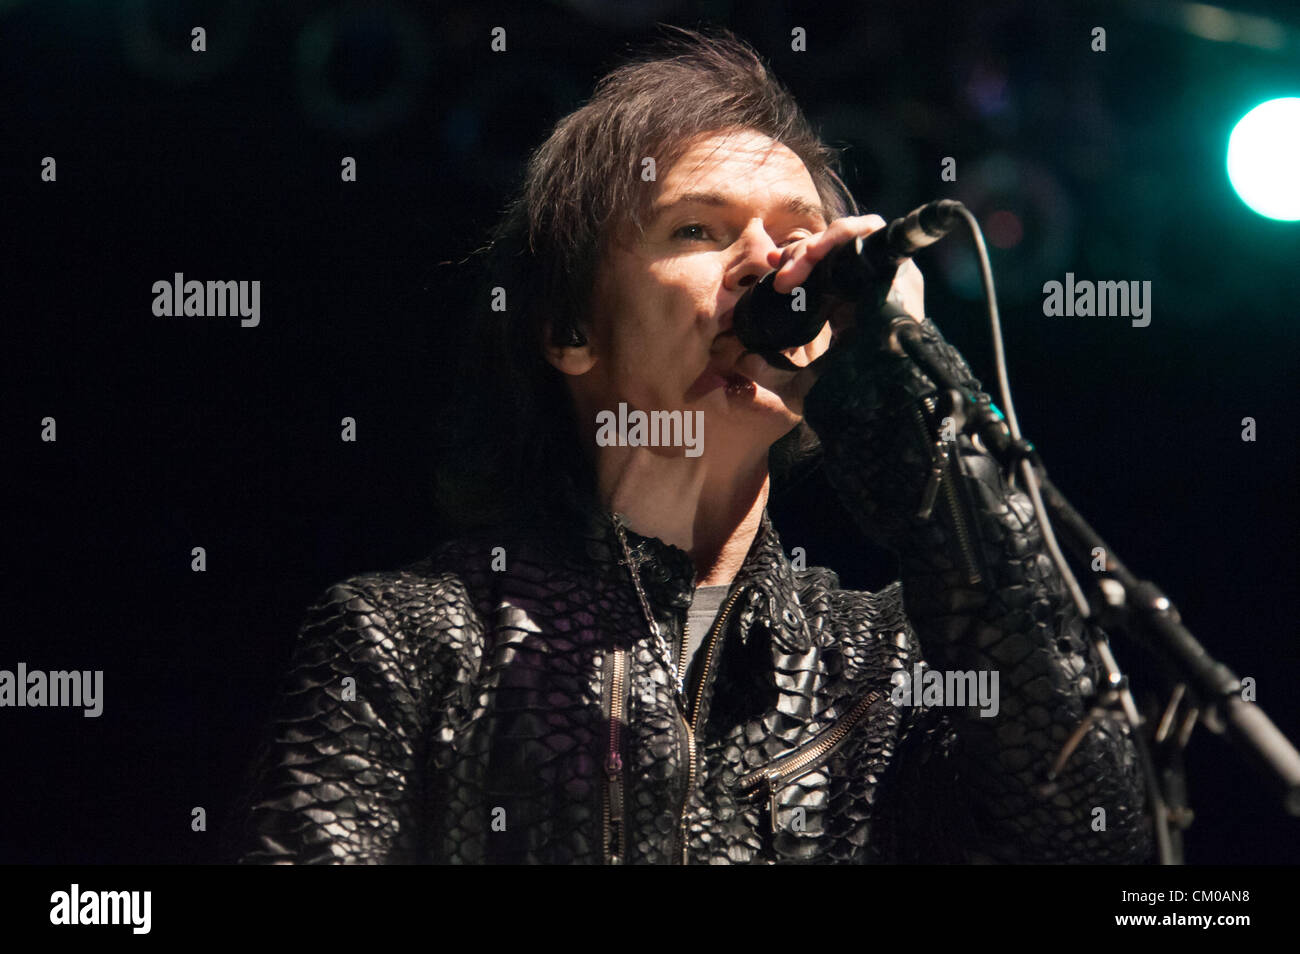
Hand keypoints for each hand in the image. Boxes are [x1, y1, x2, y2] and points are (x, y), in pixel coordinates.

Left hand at [736, 214, 926, 411]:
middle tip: (781, 277)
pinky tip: (815, 254)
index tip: (771, 270)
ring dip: (817, 244)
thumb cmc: (845, 399)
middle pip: (831, 250)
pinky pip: (871, 235)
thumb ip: (768, 372)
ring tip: (796, 265)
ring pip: (847, 238)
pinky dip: (842, 236)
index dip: (794, 263)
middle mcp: (864, 290)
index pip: (820, 270)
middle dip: (801, 254)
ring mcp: (883, 279)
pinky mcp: (898, 272)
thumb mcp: (798, 386)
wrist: (880, 406)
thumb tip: (740, 358)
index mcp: (845, 307)